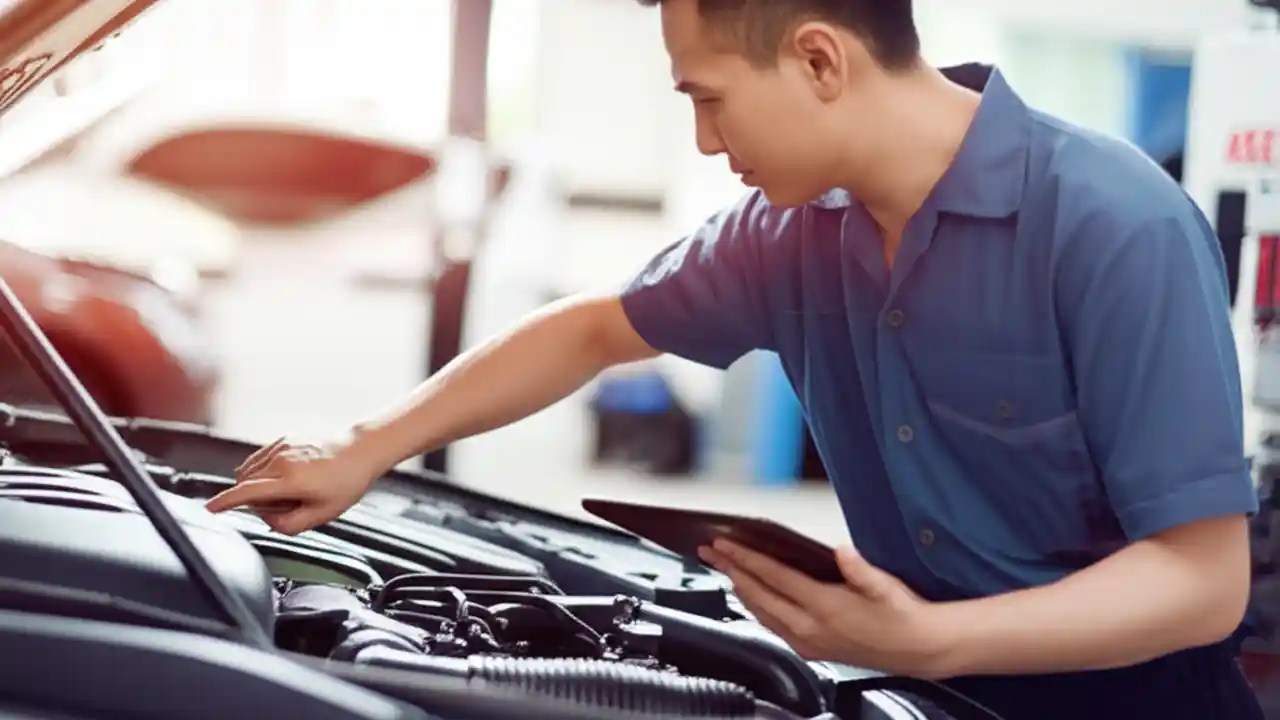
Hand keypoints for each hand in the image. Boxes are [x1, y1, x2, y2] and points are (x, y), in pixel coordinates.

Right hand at [203, 432, 384, 534]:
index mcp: (290, 480)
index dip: (225, 502)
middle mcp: (282, 460)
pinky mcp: (283, 439)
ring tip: (288, 490)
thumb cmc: (346, 482)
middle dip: (255, 500)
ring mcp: (281, 447)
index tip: (210, 509)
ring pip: (249, 471)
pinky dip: (262, 472)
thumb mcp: (322, 515)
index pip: (246, 492)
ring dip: (258, 485)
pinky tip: (283, 478)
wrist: (360, 451)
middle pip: (245, 484)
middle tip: (284, 505)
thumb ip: (289, 524)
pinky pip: (258, 459)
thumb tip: (269, 521)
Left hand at [699, 539, 950, 677]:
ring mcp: (809, 641)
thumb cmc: (903, 613)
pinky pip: (773, 626)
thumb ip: (861, 569)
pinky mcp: (812, 650)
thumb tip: (842, 552)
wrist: (919, 648)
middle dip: (731, 570)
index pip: (774, 578)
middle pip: (758, 595)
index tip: (724, 545)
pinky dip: (756, 607)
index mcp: (825, 607)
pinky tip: (751, 597)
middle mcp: (811, 627)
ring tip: (724, 569)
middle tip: (710, 552)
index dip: (746, 559)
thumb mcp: (886, 586)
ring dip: (740, 589)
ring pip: (762, 613)